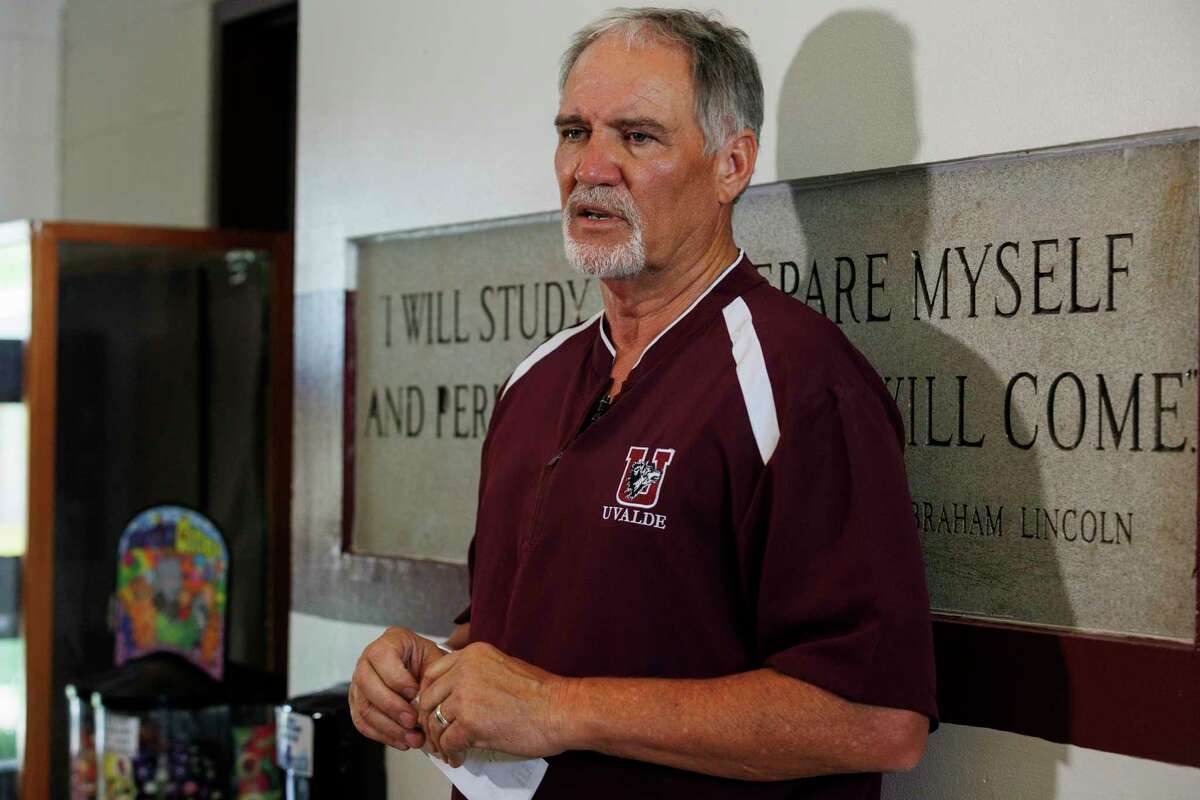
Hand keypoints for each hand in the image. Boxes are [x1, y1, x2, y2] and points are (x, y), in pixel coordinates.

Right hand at [349, 626, 446, 750]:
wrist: (417, 666)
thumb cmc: (424, 659)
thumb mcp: (433, 657)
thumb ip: (432, 674)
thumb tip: (427, 700)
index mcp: (387, 642)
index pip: (382, 658)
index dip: (398, 679)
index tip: (415, 693)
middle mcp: (367, 661)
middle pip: (369, 686)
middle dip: (393, 707)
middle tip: (413, 721)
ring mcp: (358, 683)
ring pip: (365, 708)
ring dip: (389, 727)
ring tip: (412, 738)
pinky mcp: (357, 703)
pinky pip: (362, 723)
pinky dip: (382, 735)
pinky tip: (401, 741)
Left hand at [415, 642, 571, 766]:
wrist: (560, 709)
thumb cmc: (540, 693)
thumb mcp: (503, 666)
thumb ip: (476, 673)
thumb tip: (456, 694)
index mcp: (473, 655)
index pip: (432, 673)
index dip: (428, 695)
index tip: (432, 709)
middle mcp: (465, 671)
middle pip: (428, 699)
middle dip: (429, 720)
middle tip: (437, 734)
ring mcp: (465, 697)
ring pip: (435, 722)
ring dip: (439, 740)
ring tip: (448, 749)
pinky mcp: (470, 723)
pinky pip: (447, 742)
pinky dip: (451, 753)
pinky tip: (459, 757)